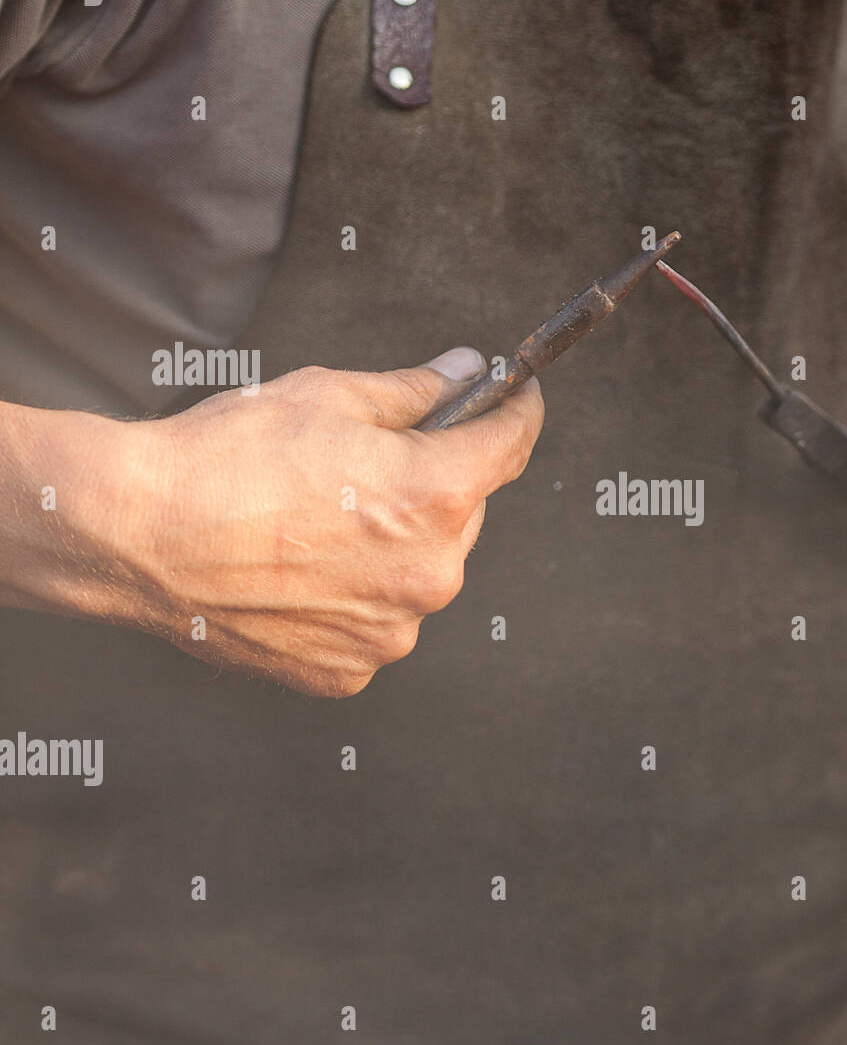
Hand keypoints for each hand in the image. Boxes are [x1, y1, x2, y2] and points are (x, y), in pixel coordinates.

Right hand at [112, 350, 542, 696]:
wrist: (134, 534)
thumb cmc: (225, 458)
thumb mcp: (329, 395)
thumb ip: (415, 391)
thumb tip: (464, 374)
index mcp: (435, 496)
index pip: (510, 444)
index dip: (514, 411)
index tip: (514, 397)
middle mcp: (429, 573)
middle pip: (465, 515)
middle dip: (435, 486)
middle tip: (371, 466)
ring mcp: (390, 632)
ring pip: (420, 574)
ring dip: (395, 548)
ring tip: (319, 524)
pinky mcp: (348, 671)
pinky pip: (376, 623)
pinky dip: (356, 599)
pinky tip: (302, 573)